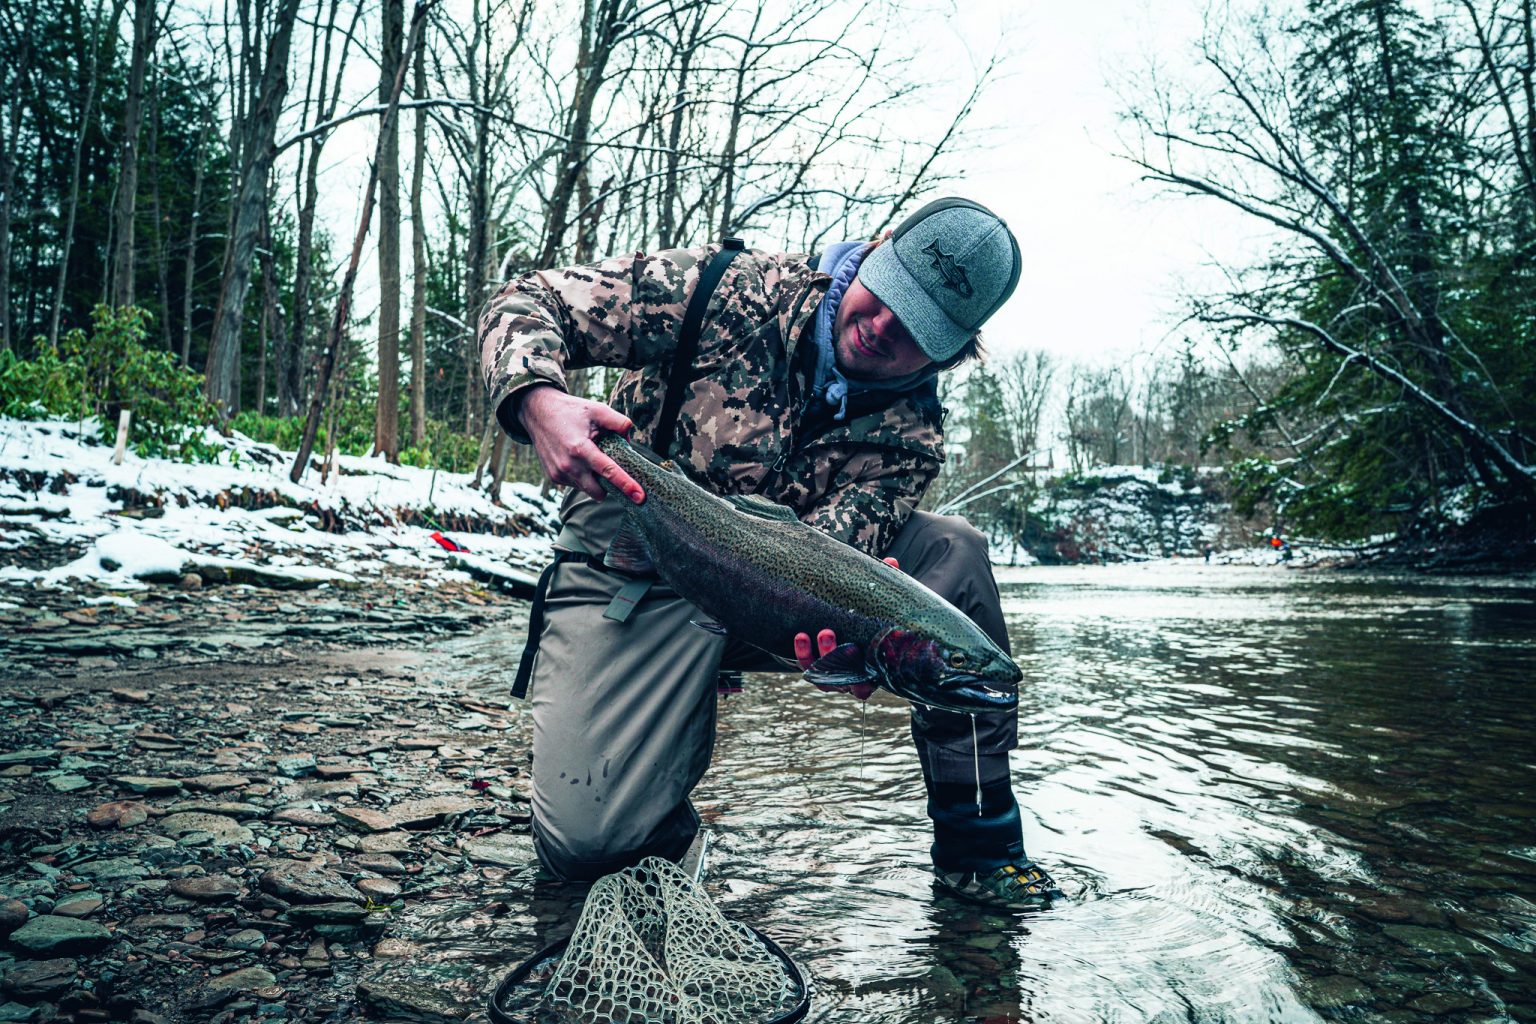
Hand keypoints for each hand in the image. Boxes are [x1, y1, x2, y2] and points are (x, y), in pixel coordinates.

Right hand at [518, 385, 644, 502]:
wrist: (538, 413)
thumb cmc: (570, 411)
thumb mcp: (597, 409)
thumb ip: (618, 422)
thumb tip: (631, 440)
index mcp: (580, 449)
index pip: (608, 471)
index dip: (626, 485)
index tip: (640, 497)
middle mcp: (568, 465)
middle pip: (599, 492)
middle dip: (610, 487)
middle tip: (616, 472)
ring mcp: (559, 474)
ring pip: (587, 489)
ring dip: (595, 481)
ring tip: (592, 458)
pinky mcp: (553, 477)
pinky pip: (576, 485)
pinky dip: (583, 477)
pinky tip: (579, 460)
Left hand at [794, 557, 897, 701]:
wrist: (849, 626)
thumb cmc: (872, 618)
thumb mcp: (878, 605)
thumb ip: (885, 587)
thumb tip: (891, 562)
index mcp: (872, 669)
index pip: (868, 684)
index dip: (865, 677)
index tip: (859, 651)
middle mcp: (853, 678)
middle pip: (843, 682)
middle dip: (833, 657)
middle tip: (827, 632)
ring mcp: (833, 674)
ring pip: (822, 677)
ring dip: (811, 658)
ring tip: (807, 634)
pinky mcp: (815, 666)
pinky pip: (807, 667)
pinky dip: (802, 654)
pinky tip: (800, 636)